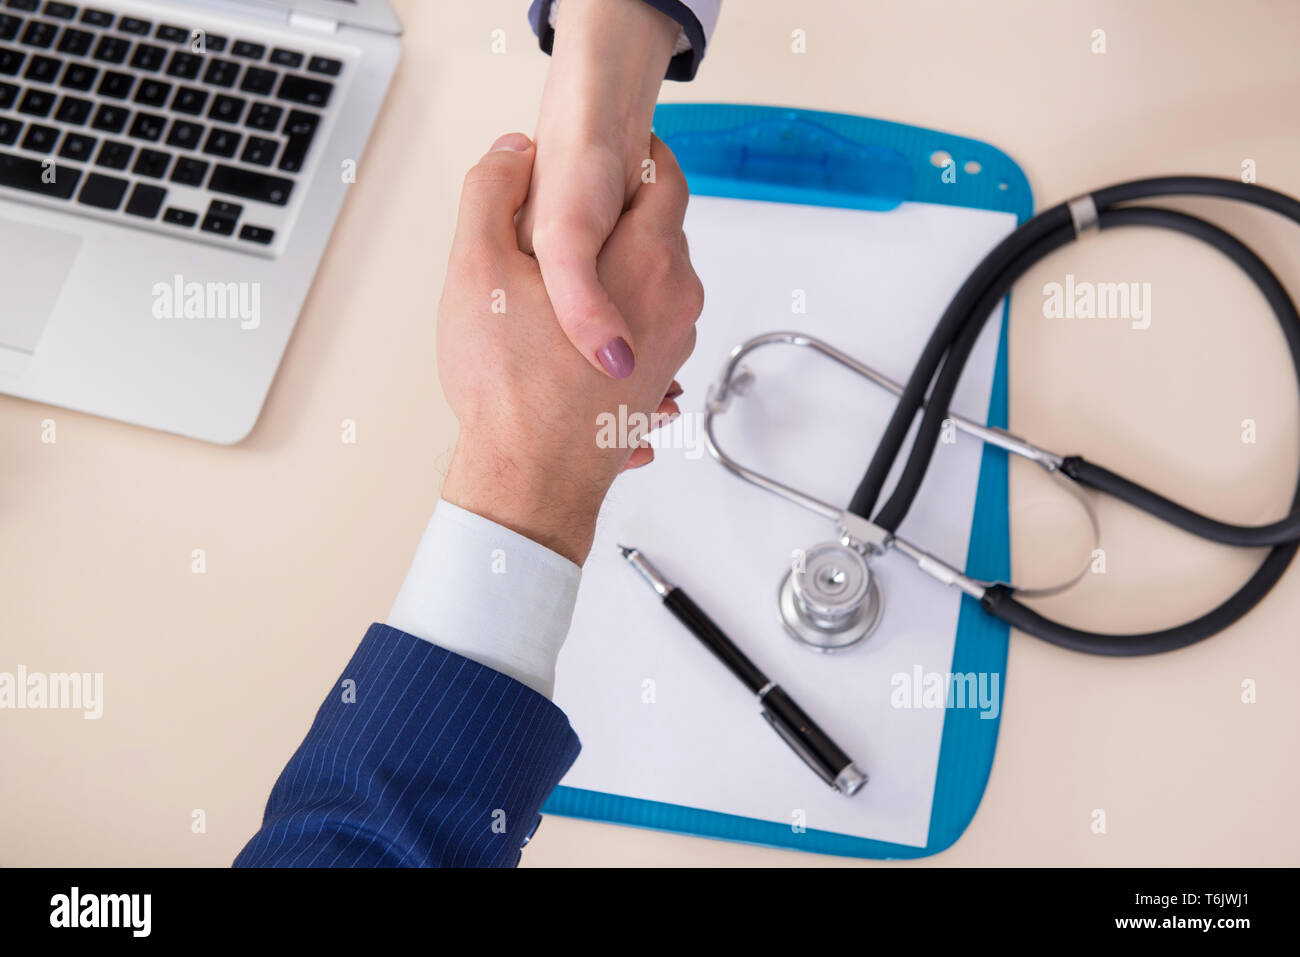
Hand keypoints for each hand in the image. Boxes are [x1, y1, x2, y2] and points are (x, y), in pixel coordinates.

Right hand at [515, 0, 679, 379]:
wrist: (529, 480)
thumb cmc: (509, 384)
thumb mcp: (477, 267)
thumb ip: (491, 191)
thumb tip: (514, 151)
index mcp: (648, 260)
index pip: (664, 176)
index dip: (631, 158)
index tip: (594, 161)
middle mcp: (677, 302)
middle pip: (657, 231)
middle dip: (614, 220)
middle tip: (559, 224)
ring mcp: (672, 347)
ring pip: (651, 284)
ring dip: (613, 275)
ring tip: (556, 288)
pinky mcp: (657, 383)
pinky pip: (642, 329)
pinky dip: (613, 319)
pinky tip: (567, 336)